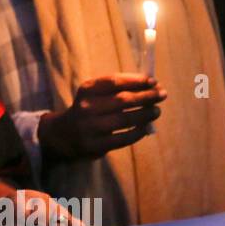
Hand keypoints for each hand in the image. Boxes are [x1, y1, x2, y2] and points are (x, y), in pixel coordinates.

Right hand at [38, 74, 165, 161]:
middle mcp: (87, 107)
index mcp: (87, 90)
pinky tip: (146, 127)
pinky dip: (138, 132)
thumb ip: (115, 89)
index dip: (136, 80)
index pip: (114, 81)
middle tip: (162, 94)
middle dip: (146, 96)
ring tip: (156, 111)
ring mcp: (91, 127)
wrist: (62, 135)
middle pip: (122, 100)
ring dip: (145, 114)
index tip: (153, 81)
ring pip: (125, 119)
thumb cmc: (87, 110)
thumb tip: (149, 86)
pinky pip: (123, 138)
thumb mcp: (93, 95)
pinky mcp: (95, 145)